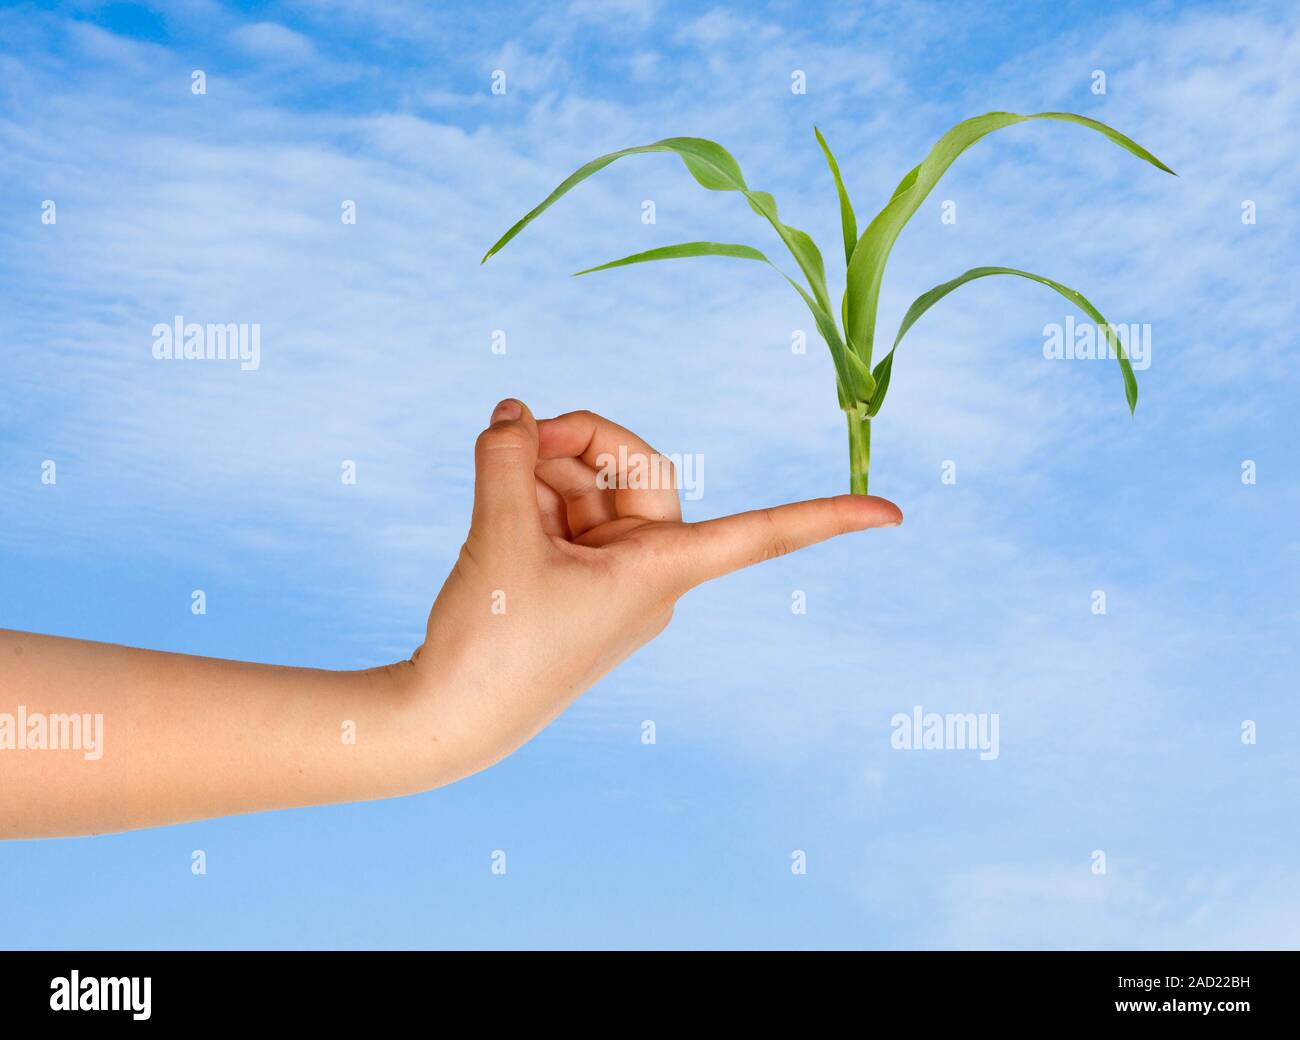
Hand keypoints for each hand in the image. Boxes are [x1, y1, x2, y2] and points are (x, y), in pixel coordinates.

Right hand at [407, 399, 902, 783]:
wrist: (445, 719)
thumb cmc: (489, 645)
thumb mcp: (498, 535)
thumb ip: (510, 458)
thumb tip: (514, 413)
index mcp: (661, 572)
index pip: (765, 537)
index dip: (827, 517)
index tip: (894, 516)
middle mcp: (649, 573)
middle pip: (641, 471)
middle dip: (580, 443)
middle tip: (521, 430)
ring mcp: (610, 577)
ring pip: (594, 487)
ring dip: (544, 468)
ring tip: (494, 469)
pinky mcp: (573, 580)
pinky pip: (568, 513)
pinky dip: (533, 493)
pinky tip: (495, 488)